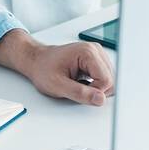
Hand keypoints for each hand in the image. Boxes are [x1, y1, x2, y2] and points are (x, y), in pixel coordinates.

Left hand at [0, 30, 114, 105]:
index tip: (78, 91)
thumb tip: (100, 99)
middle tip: (77, 87)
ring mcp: (97, 54)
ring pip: (109, 80)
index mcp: (88, 53)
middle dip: (96, 90)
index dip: (94, 92)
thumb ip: (80, 93)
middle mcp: (95, 50)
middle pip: (111, 81)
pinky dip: (94, 84)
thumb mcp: (58, 85)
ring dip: (95, 87)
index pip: (107, 81)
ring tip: (77, 83)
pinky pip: (104, 78)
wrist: (37, 60)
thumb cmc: (44, 69)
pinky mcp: (97, 60)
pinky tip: (81, 81)